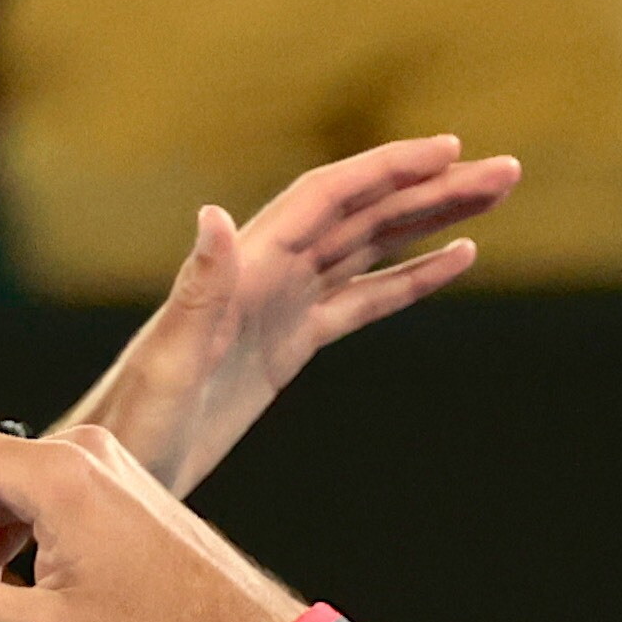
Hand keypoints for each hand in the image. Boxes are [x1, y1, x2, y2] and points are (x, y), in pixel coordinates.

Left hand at [83, 135, 518, 495]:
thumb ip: (197, 291)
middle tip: (508, 170)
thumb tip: (216, 216)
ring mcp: (280, 307)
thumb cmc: (130, 423)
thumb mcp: (165, 362)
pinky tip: (456, 260)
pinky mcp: (287, 346)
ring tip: (494, 196)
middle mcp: (266, 274)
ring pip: (370, 247)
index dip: (388, 171)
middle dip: (431, 187)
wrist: (113, 470)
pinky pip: (360, 301)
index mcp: (245, 270)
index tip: (449, 151)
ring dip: (430, 220)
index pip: (328, 200)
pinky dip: (408, 278)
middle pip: (363, 213)